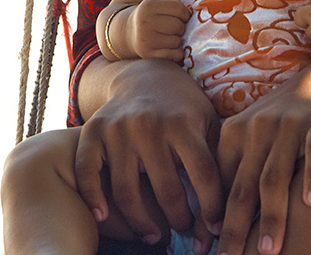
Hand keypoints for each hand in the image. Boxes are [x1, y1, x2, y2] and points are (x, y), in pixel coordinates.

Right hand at [75, 59, 224, 248]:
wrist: (146, 76)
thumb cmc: (184, 108)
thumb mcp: (207, 124)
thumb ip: (216, 161)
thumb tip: (222, 218)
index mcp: (183, 122)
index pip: (203, 175)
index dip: (212, 209)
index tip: (217, 230)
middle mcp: (149, 125)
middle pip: (166, 190)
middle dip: (179, 220)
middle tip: (184, 232)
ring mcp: (118, 128)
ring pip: (127, 192)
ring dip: (142, 223)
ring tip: (154, 235)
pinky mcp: (93, 131)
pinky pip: (88, 173)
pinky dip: (93, 199)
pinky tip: (104, 218)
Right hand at [128, 0, 189, 61]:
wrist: (129, 32)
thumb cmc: (151, 14)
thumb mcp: (158, 1)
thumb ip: (174, 1)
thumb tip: (193, 9)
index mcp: (149, 5)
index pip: (179, 9)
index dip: (185, 14)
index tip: (182, 17)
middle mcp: (146, 22)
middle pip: (178, 26)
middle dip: (181, 27)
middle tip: (176, 28)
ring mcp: (146, 39)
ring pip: (176, 41)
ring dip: (178, 40)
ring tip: (171, 36)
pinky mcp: (148, 53)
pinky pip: (174, 55)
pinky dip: (177, 52)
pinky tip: (170, 47)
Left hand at [214, 59, 310, 254]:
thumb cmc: (287, 119)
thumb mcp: (256, 137)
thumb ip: (239, 171)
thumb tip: (216, 222)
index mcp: (237, 131)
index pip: (222, 182)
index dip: (215, 217)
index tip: (210, 248)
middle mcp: (260, 126)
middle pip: (245, 184)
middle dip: (237, 226)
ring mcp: (291, 123)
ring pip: (277, 174)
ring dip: (272, 214)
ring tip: (270, 249)